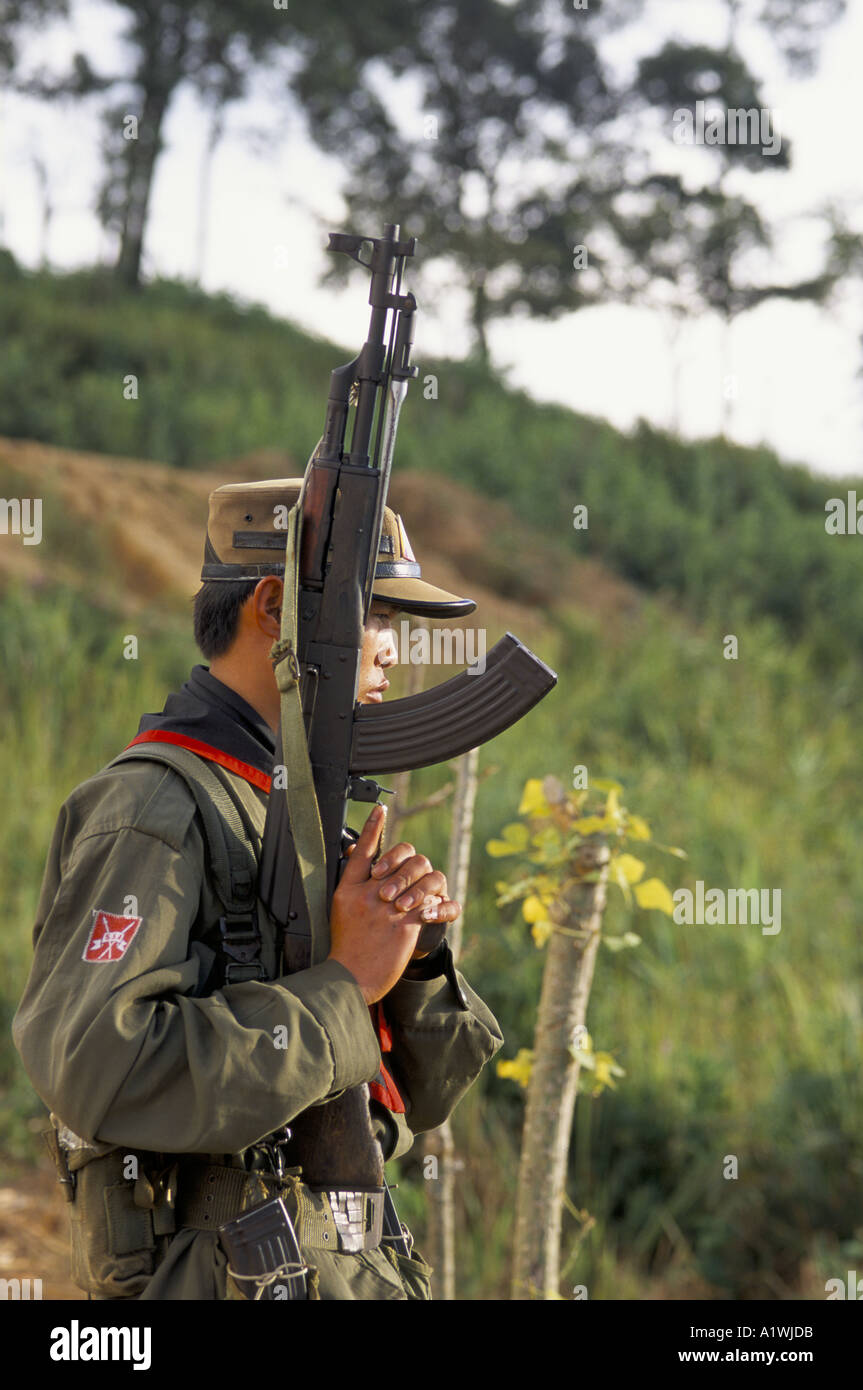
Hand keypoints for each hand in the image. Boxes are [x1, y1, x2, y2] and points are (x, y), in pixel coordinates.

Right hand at [328, 806, 460, 1003]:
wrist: (351, 979)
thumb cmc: (346, 947)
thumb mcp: (339, 910)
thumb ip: (353, 884)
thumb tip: (359, 855)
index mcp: (348, 890)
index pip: (362, 851)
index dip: (372, 828)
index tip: (381, 809)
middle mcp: (367, 895)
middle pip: (398, 862)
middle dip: (408, 866)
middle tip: (408, 875)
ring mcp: (387, 909)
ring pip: (418, 879)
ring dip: (422, 886)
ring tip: (417, 899)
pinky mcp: (405, 925)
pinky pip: (427, 904)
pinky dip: (431, 907)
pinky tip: (428, 911)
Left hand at [369, 837, 460, 959]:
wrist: (384, 953)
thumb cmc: (369, 920)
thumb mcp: (357, 898)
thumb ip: (358, 872)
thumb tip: (349, 849)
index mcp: (400, 868)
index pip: (401, 851)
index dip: (391, 858)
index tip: (375, 872)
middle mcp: (418, 876)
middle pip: (419, 861)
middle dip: (401, 877)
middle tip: (384, 896)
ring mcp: (433, 893)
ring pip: (436, 879)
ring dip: (419, 891)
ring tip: (400, 907)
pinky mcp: (443, 912)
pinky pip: (452, 907)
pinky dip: (440, 910)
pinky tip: (424, 916)